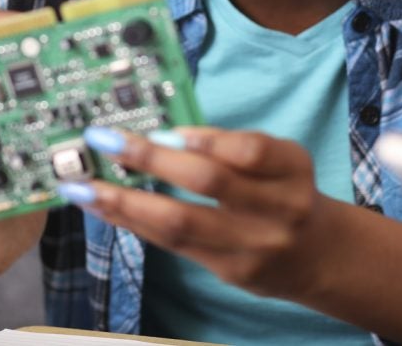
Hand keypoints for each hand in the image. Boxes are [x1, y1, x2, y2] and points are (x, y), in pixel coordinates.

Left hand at [73, 126, 334, 302]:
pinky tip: (106, 208)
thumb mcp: (276, 158)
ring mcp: (252, 245)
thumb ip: (227, 144)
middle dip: (150, 159)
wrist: (316, 255)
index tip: (163, 129)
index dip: (205, 139)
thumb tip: (157, 132)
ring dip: (125, 202)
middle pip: (209, 183)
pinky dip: (134, 223)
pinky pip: (173, 245)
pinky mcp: (229, 272)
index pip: (249, 150)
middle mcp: (277, 209)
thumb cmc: (281, 191)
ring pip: (181, 223)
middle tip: (105, 141)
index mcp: (291, 168)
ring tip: (85, 186)